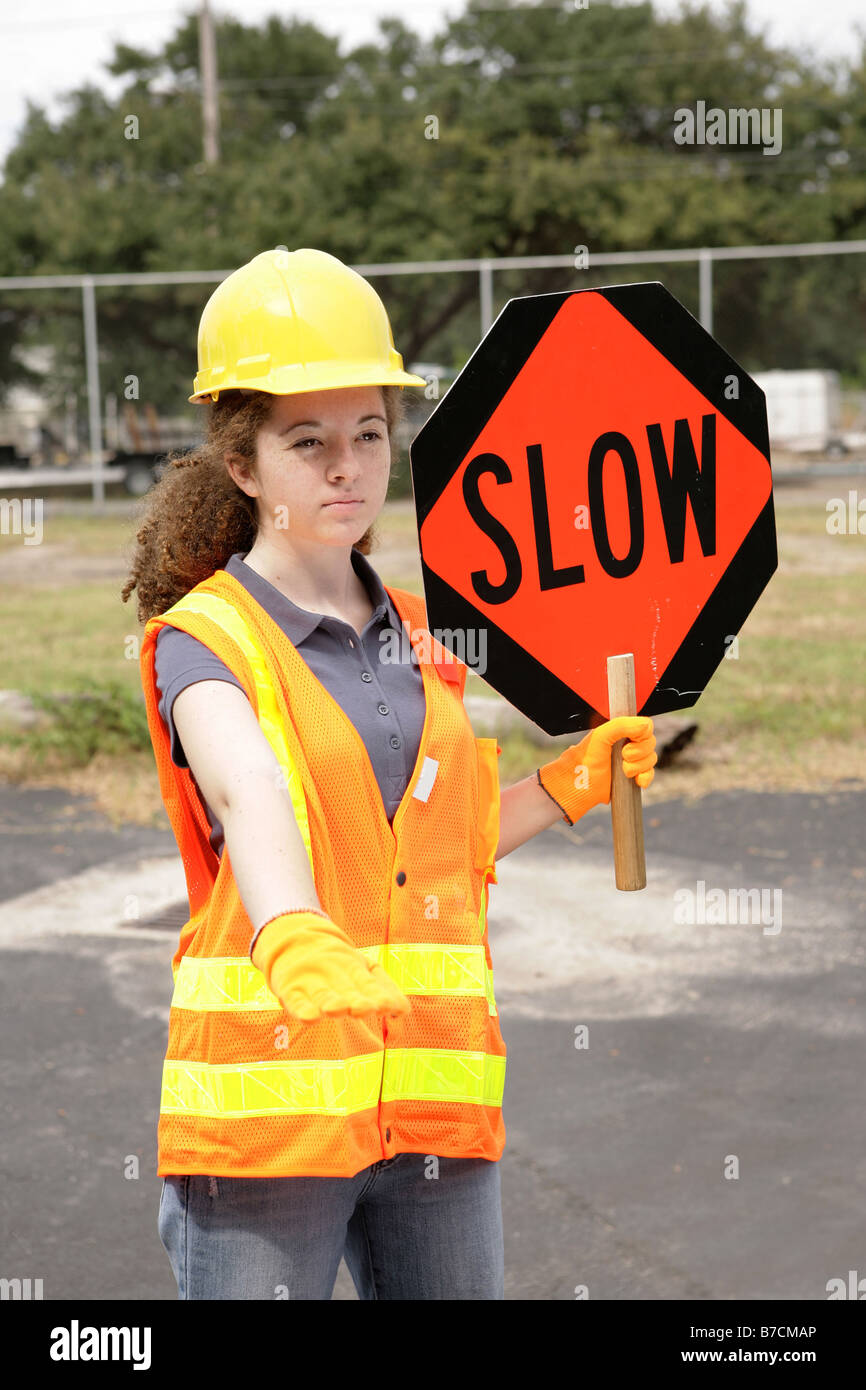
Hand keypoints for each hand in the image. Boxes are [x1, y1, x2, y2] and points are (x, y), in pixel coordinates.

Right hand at [251, 911, 410, 1022]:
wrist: (295, 942)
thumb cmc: (338, 964)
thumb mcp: (362, 969)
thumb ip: (385, 989)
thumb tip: (405, 1010)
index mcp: (354, 967)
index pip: (368, 983)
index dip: (378, 995)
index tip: (389, 1007)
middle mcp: (333, 973)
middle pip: (346, 989)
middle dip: (356, 1000)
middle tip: (366, 1009)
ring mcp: (311, 982)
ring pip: (322, 994)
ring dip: (330, 1002)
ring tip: (337, 1010)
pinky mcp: (290, 990)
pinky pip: (296, 1001)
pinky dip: (302, 1009)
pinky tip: (310, 1017)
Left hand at [538, 716, 656, 825]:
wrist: (580, 785)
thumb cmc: (586, 759)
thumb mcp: (600, 735)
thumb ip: (622, 725)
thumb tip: (646, 727)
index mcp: (620, 731)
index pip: (645, 726)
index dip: (641, 735)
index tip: (630, 741)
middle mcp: (627, 744)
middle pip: (651, 743)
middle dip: (638, 752)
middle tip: (623, 756)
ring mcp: (631, 761)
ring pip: (651, 759)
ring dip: (638, 766)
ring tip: (623, 770)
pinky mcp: (633, 777)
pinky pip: (650, 774)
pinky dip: (645, 777)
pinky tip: (635, 780)